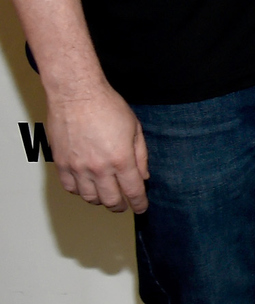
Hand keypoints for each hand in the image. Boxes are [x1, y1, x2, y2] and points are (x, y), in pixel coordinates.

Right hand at [46, 82, 148, 212]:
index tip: (141, 208)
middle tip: (125, 205)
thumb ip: (141, 155)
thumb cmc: (107, 106)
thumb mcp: (135, 128)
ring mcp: (78, 167)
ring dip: (100, 200)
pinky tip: (87, 187)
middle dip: (121, 206)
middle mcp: (99, 167)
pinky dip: (80, 192)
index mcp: (121, 159)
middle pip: (111, 200)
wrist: (77, 95)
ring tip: (107, 196)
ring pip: (89, 197)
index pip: (133, 191)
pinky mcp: (61, 164)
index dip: (139, 203)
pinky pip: (70, 188)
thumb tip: (144, 175)